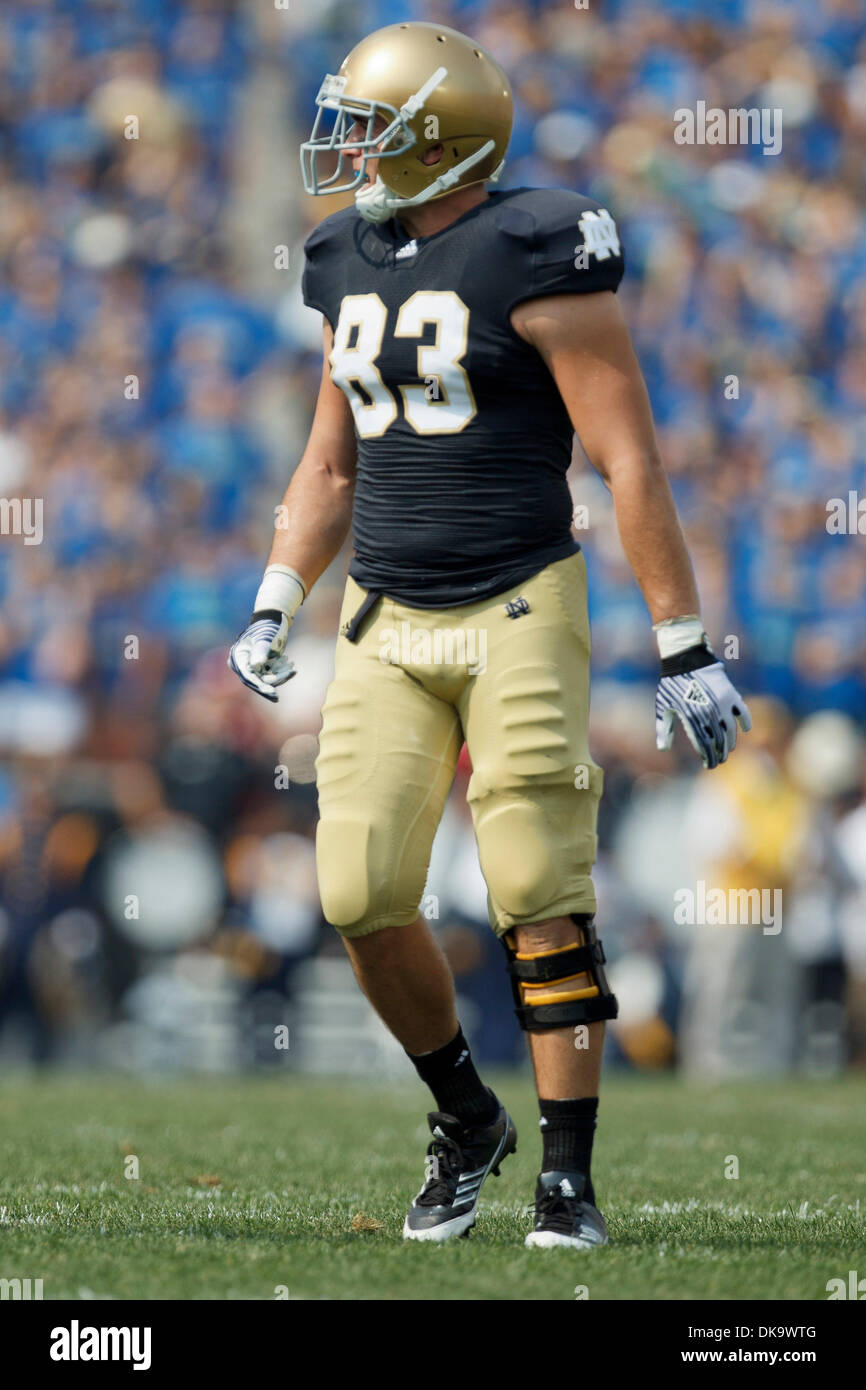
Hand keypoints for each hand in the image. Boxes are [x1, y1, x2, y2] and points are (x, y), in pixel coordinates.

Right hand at [228, 611, 295, 702]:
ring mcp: (250, 666)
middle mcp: (241, 663)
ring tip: (292, 668)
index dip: (259, 685)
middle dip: (270, 684)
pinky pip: (270, 675)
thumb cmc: (268, 627)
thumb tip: (256, 666)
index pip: (247, 675)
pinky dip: (281, 673)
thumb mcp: (265, 638)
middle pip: (255, 680)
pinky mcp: (260, 668)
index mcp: (237, 656)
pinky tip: (292, 669)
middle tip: (277, 696)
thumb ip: (260, 651)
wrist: (273, 621)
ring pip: (264, 679)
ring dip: (279, 677)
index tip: (271, 691)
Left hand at [655, 650, 751, 769]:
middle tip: (720, 762)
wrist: (685, 660)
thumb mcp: (663, 706)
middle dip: (719, 754)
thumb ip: (663, 728)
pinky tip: (746, 730)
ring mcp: (721, 703)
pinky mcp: (730, 694)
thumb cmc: (671, 684)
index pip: (703, 745)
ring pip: (730, 730)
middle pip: (718, 740)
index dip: (708, 757)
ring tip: (728, 750)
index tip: (709, 765)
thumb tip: (662, 748)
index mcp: (691, 718)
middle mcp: (708, 713)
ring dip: (731, 742)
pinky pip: (742, 711)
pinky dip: (746, 721)